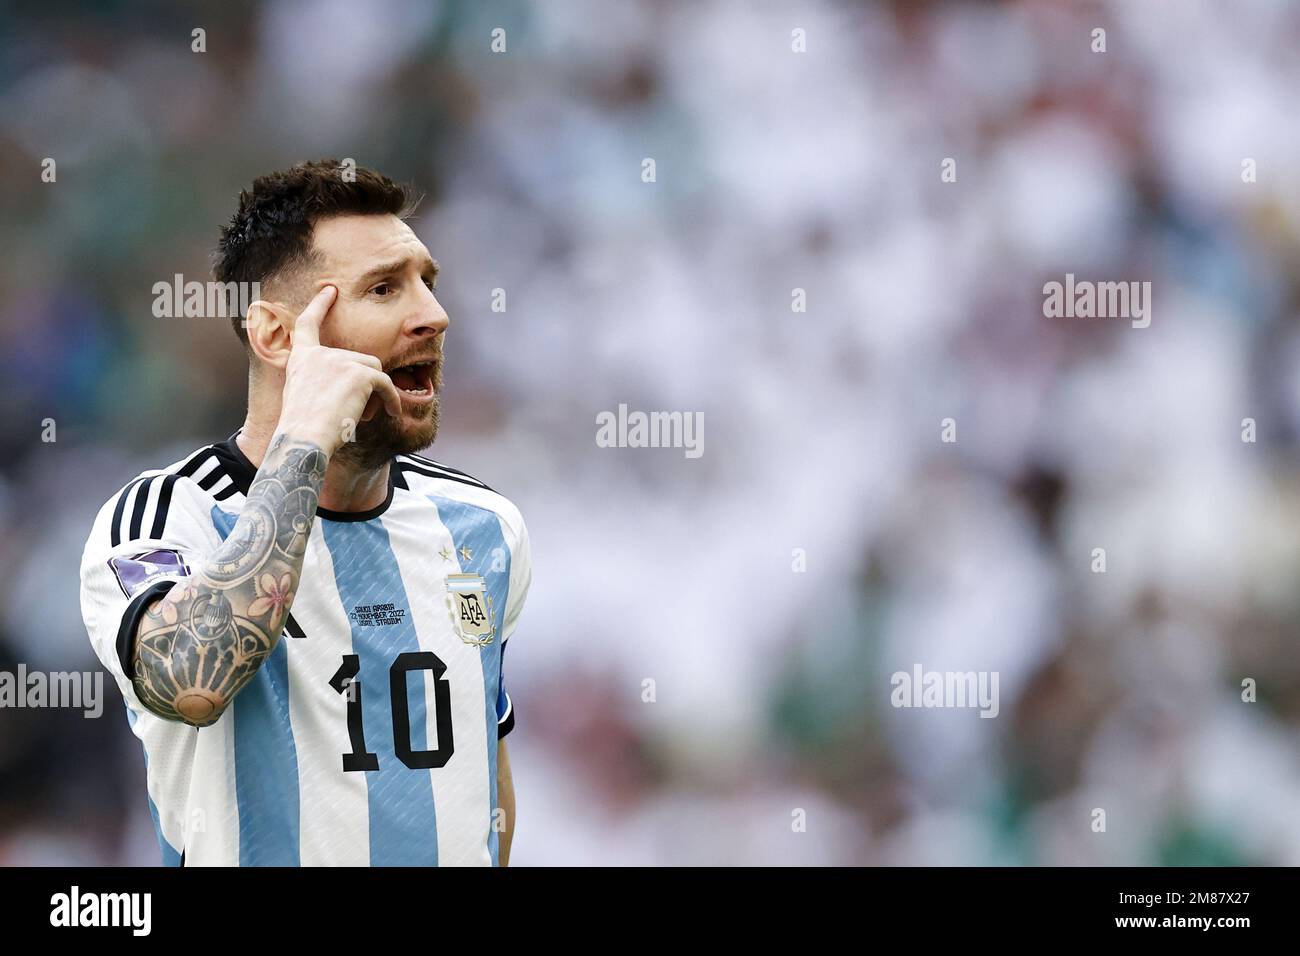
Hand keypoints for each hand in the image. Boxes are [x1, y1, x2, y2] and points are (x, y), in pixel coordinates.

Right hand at [276, 285, 402, 454]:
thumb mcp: (304, 398)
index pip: (308, 324)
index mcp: (302, 359)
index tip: (329, 289)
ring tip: (364, 415)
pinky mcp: (360, 373)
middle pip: (358, 360)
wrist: (305, 439)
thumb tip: (358, 384)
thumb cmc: (304, 429)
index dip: (319, 305)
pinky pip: (385, 384)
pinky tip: (393, 413)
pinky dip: (391, 399)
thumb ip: (323, 382)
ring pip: (374, 371)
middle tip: (357, 412)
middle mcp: (319, 354)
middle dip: (364, 386)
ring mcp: (340, 361)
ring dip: (376, 393)